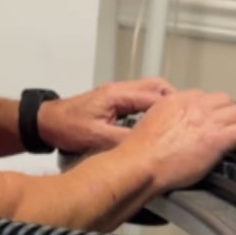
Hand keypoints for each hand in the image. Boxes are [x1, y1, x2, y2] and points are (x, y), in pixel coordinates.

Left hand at [37, 77, 174, 153]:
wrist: (45, 122)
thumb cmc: (67, 127)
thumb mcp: (96, 138)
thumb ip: (124, 140)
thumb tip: (148, 147)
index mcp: (117, 95)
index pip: (155, 97)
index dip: (175, 108)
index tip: (190, 118)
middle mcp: (120, 90)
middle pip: (157, 87)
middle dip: (175, 101)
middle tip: (187, 118)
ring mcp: (117, 94)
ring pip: (150, 91)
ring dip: (164, 103)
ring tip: (177, 122)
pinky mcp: (114, 101)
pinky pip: (140, 99)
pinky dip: (153, 107)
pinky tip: (159, 123)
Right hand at [116, 91, 235, 192]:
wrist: (142, 163)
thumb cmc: (140, 152)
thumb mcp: (148, 125)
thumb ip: (163, 121)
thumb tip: (169, 128)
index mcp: (176, 101)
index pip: (202, 96)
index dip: (212, 104)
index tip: (217, 111)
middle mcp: (194, 106)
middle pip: (224, 100)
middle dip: (235, 107)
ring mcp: (208, 121)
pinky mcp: (219, 139)